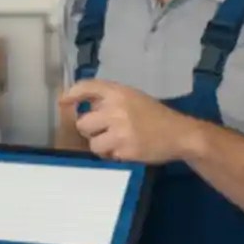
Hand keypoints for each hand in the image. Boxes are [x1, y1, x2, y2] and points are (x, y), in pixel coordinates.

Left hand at [57, 80, 202, 163]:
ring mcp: (121, 131)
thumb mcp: (131, 97)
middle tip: (106, 131)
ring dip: (101, 145)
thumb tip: (76, 102)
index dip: (71, 94)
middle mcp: (116, 109)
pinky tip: (127, 150)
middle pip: (83, 123)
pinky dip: (113, 155)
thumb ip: (107, 99)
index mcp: (118, 92)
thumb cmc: (153, 115)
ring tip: (118, 142)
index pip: (87, 87)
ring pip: (92, 143)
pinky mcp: (126, 150)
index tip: (63, 102)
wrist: (180, 134)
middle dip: (91, 130)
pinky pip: (106, 155)